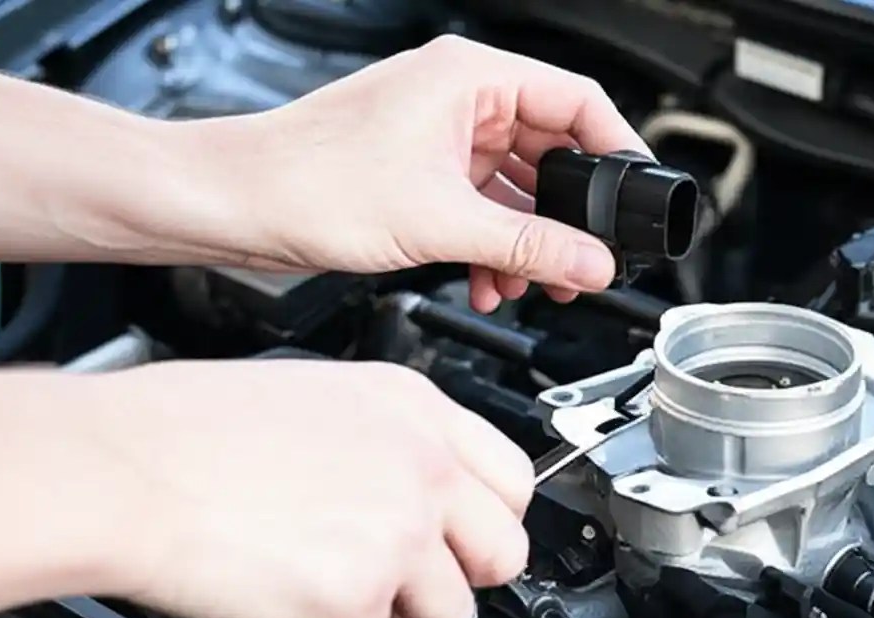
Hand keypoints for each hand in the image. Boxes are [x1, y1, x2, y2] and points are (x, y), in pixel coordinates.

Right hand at [93, 360, 533, 617]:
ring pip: (451, 611)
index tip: (465, 536)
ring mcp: (399, 531)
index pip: (512, 479)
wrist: (122, 468)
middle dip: (459, 576)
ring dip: (397, 612)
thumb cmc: (187, 429)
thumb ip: (388, 444)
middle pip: (503, 553)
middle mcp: (423, 464)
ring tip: (329, 582)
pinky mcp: (359, 596)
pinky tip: (284, 590)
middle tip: (406, 576)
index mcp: (414, 406)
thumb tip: (418, 491)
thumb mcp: (317, 398)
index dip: (486, 519)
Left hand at [183, 35, 650, 311]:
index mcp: (470, 78)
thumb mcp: (442, 222)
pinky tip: (489, 282)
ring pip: (513, 187)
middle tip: (583, 262)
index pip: (576, 100)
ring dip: (526, 241)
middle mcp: (457, 98)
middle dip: (567, 216)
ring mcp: (437, 134)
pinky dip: (491, 245)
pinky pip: (479, 206)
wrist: (236, 205)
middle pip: (548, 151)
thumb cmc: (309, 182)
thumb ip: (529, 245)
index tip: (636, 196)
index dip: (616, 151)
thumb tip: (590, 261)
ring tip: (534, 283)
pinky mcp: (418, 171)